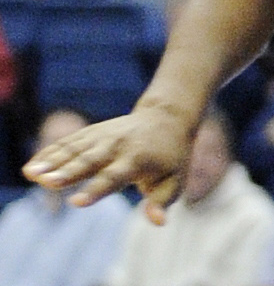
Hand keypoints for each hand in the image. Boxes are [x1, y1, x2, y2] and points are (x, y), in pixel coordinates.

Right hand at [23, 106, 194, 223]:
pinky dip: (51, 153)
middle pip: (90, 160)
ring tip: (31, 173)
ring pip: (76, 149)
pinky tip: (31, 167)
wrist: (168, 117)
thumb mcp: (175, 180)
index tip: (77, 203)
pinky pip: (70, 142)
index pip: (115, 176)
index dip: (97, 190)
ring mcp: (103, 137)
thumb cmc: (170, 157)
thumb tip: (158, 222)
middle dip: (69, 172)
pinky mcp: (93, 133)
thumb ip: (162, 202)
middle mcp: (118, 145)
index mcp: (138, 159)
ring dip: (53, 161)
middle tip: (47, 183)